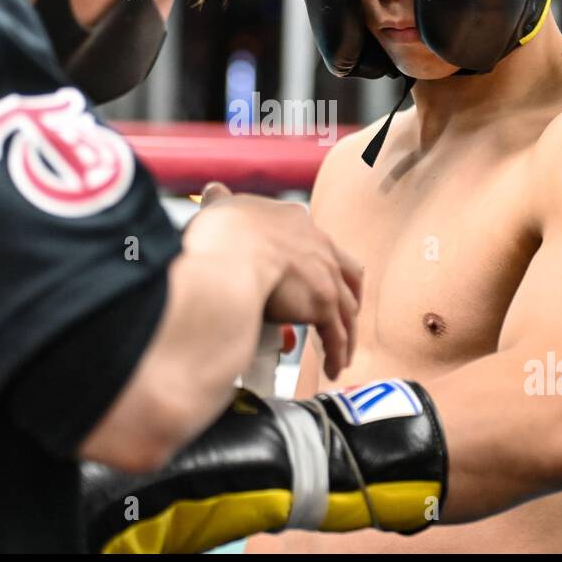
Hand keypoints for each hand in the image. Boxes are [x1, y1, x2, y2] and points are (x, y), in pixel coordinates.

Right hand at [188, 182, 359, 379]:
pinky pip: (336, 335)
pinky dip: (337, 354)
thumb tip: (212, 192)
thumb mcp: (220, 209)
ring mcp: (325, 274)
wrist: (229, 255)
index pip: (318, 242)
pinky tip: (333, 369)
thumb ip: (219, 202)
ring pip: (347, 309)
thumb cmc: (217, 234)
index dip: (320, 262)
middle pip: (348, 273)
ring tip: (341, 356)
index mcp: (295, 220)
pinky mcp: (322, 304)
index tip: (315, 279)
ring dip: (346, 335)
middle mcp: (319, 244)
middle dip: (348, 296)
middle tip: (344, 316)